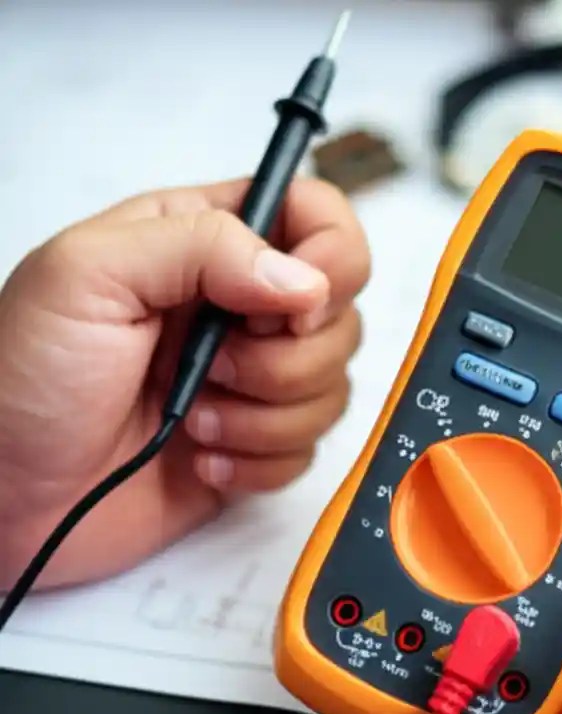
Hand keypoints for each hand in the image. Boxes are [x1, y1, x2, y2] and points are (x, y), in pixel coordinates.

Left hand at [0, 178, 369, 590]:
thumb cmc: (19, 376)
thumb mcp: (87, 275)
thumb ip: (201, 247)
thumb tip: (307, 282)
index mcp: (206, 240)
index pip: (319, 216)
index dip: (331, 259)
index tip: (291, 307)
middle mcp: (240, 303)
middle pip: (342, 311)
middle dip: (287, 355)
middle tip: (215, 368)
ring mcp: (252, 376)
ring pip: (334, 385)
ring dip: (266, 415)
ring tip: (193, 419)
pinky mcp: (256, 443)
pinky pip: (309, 451)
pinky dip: (258, 462)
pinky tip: (199, 459)